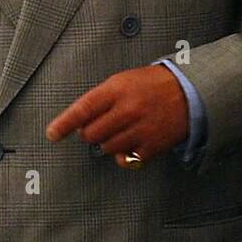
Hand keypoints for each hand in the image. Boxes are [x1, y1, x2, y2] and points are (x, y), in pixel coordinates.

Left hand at [46, 64, 188, 165]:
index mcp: (117, 90)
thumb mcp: (123, 81)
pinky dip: (123, 155)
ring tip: (120, 130)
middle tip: (100, 125)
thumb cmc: (151, 85)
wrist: (190, 92)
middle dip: (89, 133)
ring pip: (106, 148)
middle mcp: (127, 110)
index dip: (63, 124)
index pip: (83, 109)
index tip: (52, 134)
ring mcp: (140, 129)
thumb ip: (100, 99)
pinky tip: (130, 142)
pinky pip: (125, 160)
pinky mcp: (152, 146)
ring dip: (107, 143)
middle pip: (91, 135)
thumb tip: (77, 121)